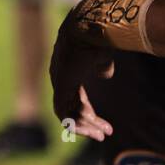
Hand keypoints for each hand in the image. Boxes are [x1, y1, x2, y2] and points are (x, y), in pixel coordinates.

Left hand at [49, 13, 115, 141]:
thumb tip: (103, 74)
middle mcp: (60, 77)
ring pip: (66, 113)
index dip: (89, 113)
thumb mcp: (101, 57)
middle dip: (88, 123)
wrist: (93, 29)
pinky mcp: (60, 86)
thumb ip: (101, 67)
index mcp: (68, 70)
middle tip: (106, 133)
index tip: (107, 126)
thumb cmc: (99, 39)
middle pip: (70, 107)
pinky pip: (62, 113)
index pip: (75, 98)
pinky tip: (93, 130)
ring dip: (84, 127)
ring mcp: (58, 82)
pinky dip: (76, 125)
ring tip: (102, 135)